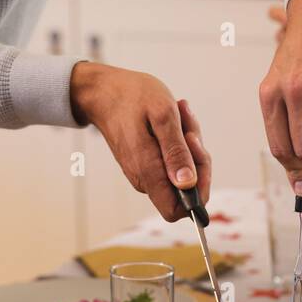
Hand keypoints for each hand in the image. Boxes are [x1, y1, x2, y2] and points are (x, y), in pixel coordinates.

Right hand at [70, 62, 210, 220]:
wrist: (104, 91)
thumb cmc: (132, 97)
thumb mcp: (163, 115)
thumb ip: (176, 151)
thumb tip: (188, 184)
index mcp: (148, 171)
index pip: (179, 209)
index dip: (198, 190)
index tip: (197, 155)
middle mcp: (145, 178)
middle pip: (186, 188)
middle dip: (195, 155)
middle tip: (187, 126)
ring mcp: (144, 172)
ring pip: (181, 170)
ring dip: (188, 143)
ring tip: (179, 113)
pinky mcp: (145, 163)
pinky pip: (172, 159)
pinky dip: (179, 139)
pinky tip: (173, 118)